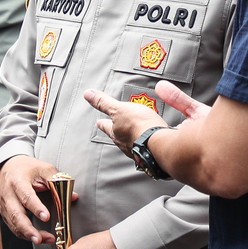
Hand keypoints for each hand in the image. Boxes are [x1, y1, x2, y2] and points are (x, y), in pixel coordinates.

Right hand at [0, 155, 76, 243]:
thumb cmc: (28, 169)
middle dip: (28, 229)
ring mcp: (4, 206)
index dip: (36, 208)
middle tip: (40, 239)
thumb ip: (58, 182)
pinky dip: (25, 235)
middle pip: (16, 215)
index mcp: (18, 181)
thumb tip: (73, 197)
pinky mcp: (5, 213)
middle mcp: (8, 194)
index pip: (26, 196)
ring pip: (14, 224)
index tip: (46, 217)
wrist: (9, 167)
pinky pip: (14, 227)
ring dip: (28, 235)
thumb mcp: (44, 169)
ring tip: (43, 240)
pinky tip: (37, 238)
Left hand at [84, 81, 207, 156]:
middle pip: (118, 137)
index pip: (106, 126)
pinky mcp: (151, 154)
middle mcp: (125, 144)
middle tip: (116, 129)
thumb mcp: (118, 108)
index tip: (98, 122)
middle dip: (116, 132)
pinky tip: (151, 143)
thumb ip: (103, 102)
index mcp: (116, 132)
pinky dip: (146, 144)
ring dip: (131, 139)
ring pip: (131, 143)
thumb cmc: (139, 126)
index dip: (102, 123)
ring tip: (134, 135)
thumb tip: (88, 94)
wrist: (159, 143)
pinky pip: (145, 148)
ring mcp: (138, 150)